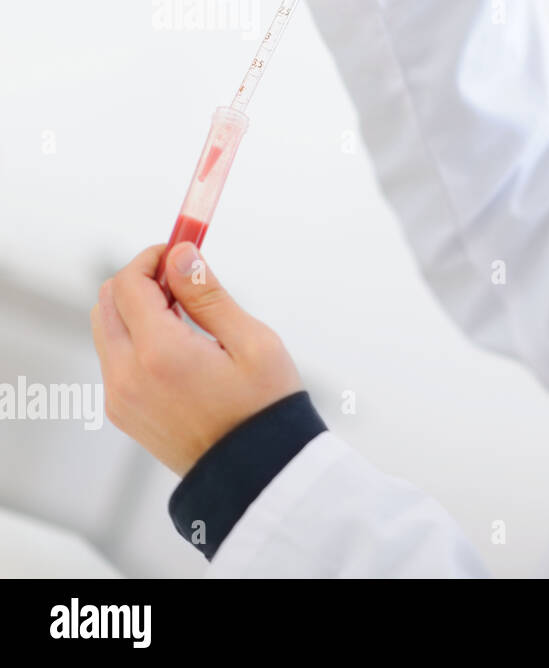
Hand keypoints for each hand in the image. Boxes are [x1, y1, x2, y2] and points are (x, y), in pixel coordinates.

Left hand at [90, 242, 303, 476]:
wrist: (257, 473)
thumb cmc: (266, 408)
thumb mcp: (253, 342)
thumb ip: (209, 296)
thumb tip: (180, 257)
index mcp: (161, 354)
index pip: (130, 284)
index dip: (153, 258)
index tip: (181, 250)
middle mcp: (128, 375)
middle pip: (107, 303)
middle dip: (140, 280)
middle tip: (183, 278)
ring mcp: (120, 397)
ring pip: (106, 330)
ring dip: (135, 309)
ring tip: (186, 314)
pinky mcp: (123, 412)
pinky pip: (114, 359)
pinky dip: (135, 339)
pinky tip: (178, 345)